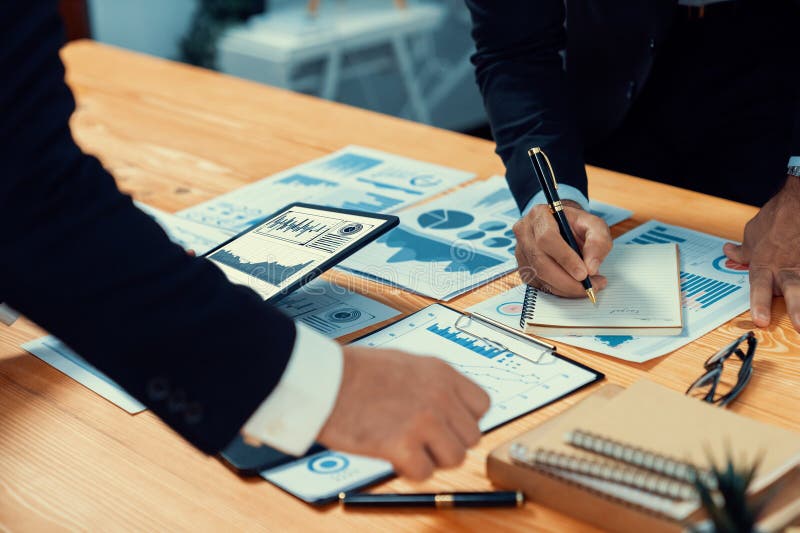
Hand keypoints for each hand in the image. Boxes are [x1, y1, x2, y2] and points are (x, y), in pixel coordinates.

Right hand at [317, 346, 489, 480]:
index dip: (464, 420)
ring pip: (454, 458)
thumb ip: (429, 383)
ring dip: (432, 459)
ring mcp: (424, 421)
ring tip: (407, 448)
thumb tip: (445, 405)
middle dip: (448, 443)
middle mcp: (440, 396)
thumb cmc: (353, 370)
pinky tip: (392, 456)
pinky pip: (425, 474)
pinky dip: (409, 471)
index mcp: (441, 372)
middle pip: (471, 436)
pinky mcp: (403, 445)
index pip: (482, 405)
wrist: (324, 379)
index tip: (447, 425)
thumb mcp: (404, 363)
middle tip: (424, 441)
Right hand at [513, 200, 611, 296]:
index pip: (547, 239)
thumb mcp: (594, 225)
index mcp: (539, 215)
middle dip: (567, 280)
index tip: (584, 274)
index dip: (565, 259)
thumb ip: (598, 242)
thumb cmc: (577, 225)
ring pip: (539, 276)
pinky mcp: (523, 268)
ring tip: (587, 287)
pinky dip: (559, 290)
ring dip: (565, 288)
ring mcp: (521, 252)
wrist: (563, 227)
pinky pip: (539, 285)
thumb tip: (591, 268)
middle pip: (540, 262)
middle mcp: (524, 233)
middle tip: (590, 286)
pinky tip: (573, 287)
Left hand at [723, 177, 799, 330]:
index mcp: (765, 263)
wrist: (799, 201)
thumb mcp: (752, 233)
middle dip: (796, 308)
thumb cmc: (776, 217)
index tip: (761, 321)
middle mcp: (787, 266)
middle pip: (792, 288)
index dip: (760, 304)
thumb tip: (730, 253)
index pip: (760, 286)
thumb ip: (743, 250)